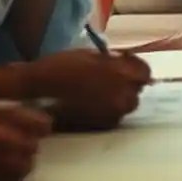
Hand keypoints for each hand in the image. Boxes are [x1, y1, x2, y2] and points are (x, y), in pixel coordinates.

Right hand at [22, 49, 150, 129]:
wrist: (36, 91)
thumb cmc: (62, 67)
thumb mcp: (92, 54)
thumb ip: (114, 60)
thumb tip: (124, 61)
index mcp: (122, 74)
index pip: (145, 72)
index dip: (135, 66)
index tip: (124, 61)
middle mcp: (122, 96)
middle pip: (136, 90)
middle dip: (127, 83)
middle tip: (111, 77)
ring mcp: (113, 114)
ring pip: (126, 105)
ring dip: (118, 97)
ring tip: (99, 92)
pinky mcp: (101, 126)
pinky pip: (113, 116)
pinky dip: (106, 110)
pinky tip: (91, 103)